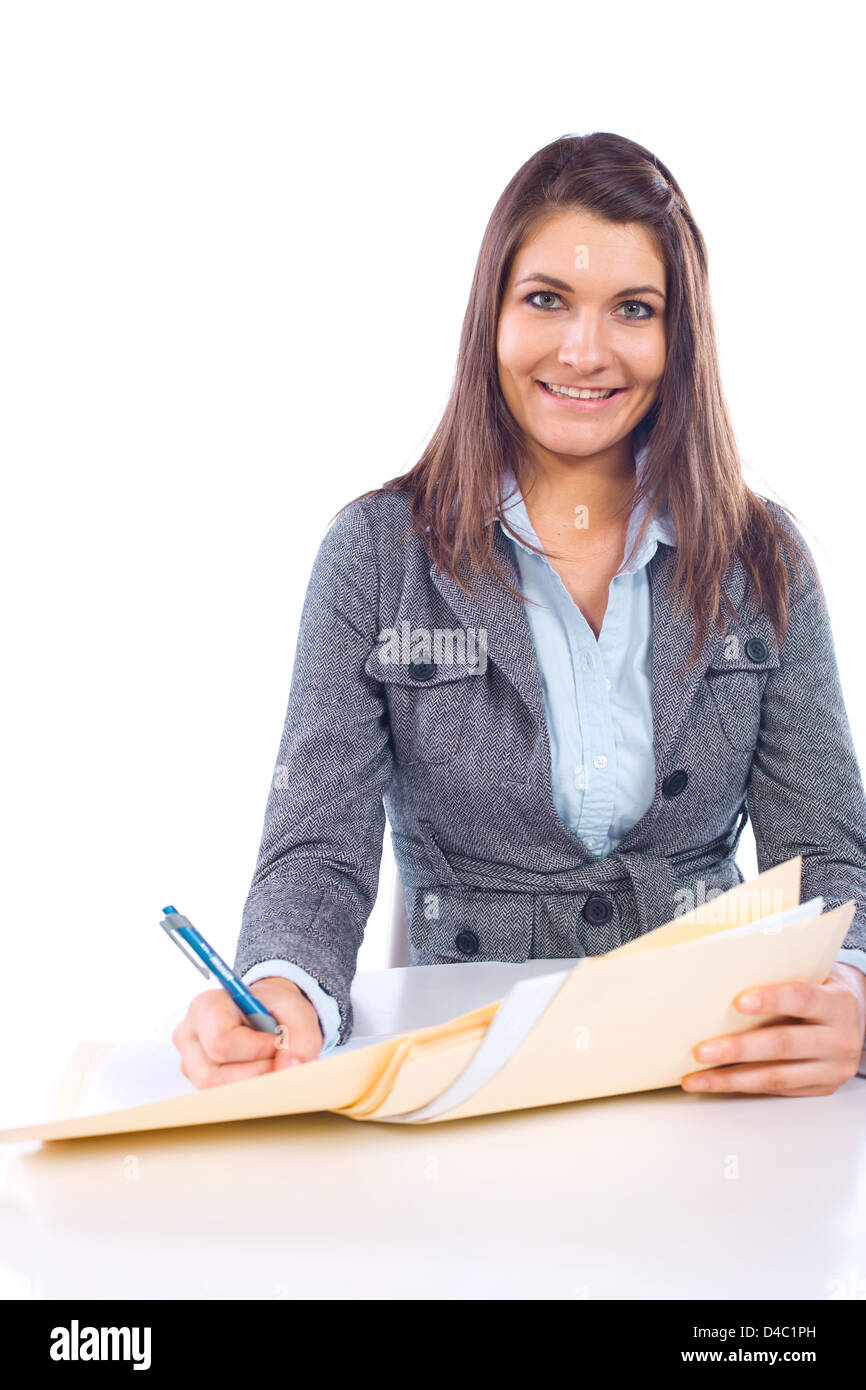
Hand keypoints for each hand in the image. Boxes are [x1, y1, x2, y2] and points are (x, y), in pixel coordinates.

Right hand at [171, 977, 324, 1089]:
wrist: (268, 1012)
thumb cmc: (274, 1007)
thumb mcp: (296, 1009)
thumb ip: (302, 1036)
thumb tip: (289, 1069)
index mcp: (205, 1007)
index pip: (221, 1041)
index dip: (257, 1049)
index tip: (278, 1041)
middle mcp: (190, 1037)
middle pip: (215, 1076)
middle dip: (258, 1073)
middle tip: (280, 1057)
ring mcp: (191, 1064)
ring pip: (218, 1093)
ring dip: (254, 1085)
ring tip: (271, 1064)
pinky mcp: (199, 1084)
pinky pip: (223, 1100)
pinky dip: (249, 1092)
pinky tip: (262, 1073)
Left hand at [681, 964, 865, 1096]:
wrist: (859, 1016)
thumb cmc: (821, 988)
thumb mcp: (812, 973)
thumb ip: (779, 975)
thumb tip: (722, 975)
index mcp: (837, 1003)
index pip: (803, 999)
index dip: (772, 1000)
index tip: (738, 1001)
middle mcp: (840, 1039)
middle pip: (784, 1044)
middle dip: (739, 1049)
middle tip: (701, 1050)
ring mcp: (832, 1069)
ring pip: (776, 1077)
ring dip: (731, 1078)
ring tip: (696, 1077)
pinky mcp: (821, 1088)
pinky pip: (777, 1090)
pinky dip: (742, 1086)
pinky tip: (715, 1083)